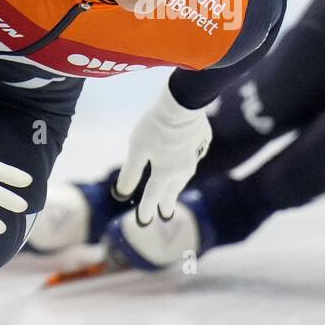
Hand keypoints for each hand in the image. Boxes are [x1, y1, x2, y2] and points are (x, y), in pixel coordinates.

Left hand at [115, 83, 211, 224]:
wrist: (184, 102)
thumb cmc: (156, 126)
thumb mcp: (137, 150)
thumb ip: (130, 173)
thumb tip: (121, 195)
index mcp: (166, 172)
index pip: (153, 196)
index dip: (147, 210)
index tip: (143, 222)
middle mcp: (184, 168)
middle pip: (172, 190)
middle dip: (167, 203)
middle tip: (166, 215)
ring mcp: (196, 154)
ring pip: (184, 175)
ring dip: (177, 185)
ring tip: (172, 191)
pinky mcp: (202, 141)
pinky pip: (192, 157)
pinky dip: (185, 163)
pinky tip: (183, 160)